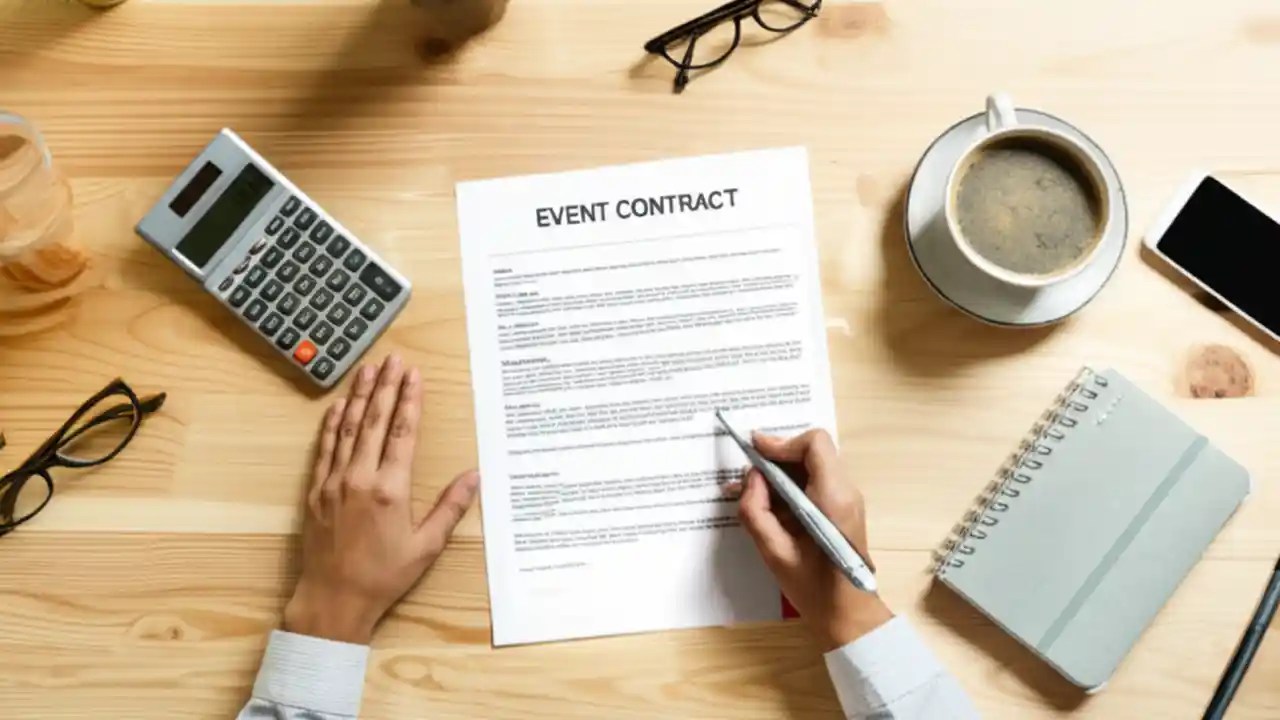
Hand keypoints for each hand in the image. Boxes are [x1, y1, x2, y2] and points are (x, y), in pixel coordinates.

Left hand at [283, 354, 479, 643]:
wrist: (333, 599)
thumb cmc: (383, 577)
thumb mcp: (426, 546)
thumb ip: (450, 508)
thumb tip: (475, 477)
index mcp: (391, 490)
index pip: (403, 433)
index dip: (410, 400)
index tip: (413, 375)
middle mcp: (361, 478)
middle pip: (376, 421)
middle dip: (386, 386)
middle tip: (394, 359)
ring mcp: (334, 482)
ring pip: (348, 428)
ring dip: (360, 396)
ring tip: (368, 369)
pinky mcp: (315, 491)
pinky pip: (325, 448)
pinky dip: (332, 423)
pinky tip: (339, 405)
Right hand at [737, 429, 892, 650]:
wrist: (848, 614)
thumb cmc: (813, 588)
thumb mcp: (774, 551)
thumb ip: (756, 509)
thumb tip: (752, 478)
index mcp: (833, 497)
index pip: (814, 443)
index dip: (781, 443)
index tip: (754, 453)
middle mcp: (845, 491)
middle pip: (811, 451)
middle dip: (776, 458)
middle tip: (747, 476)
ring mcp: (846, 499)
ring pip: (811, 465)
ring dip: (780, 473)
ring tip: (750, 492)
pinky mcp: (841, 509)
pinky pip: (814, 483)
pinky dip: (789, 486)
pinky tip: (767, 504)